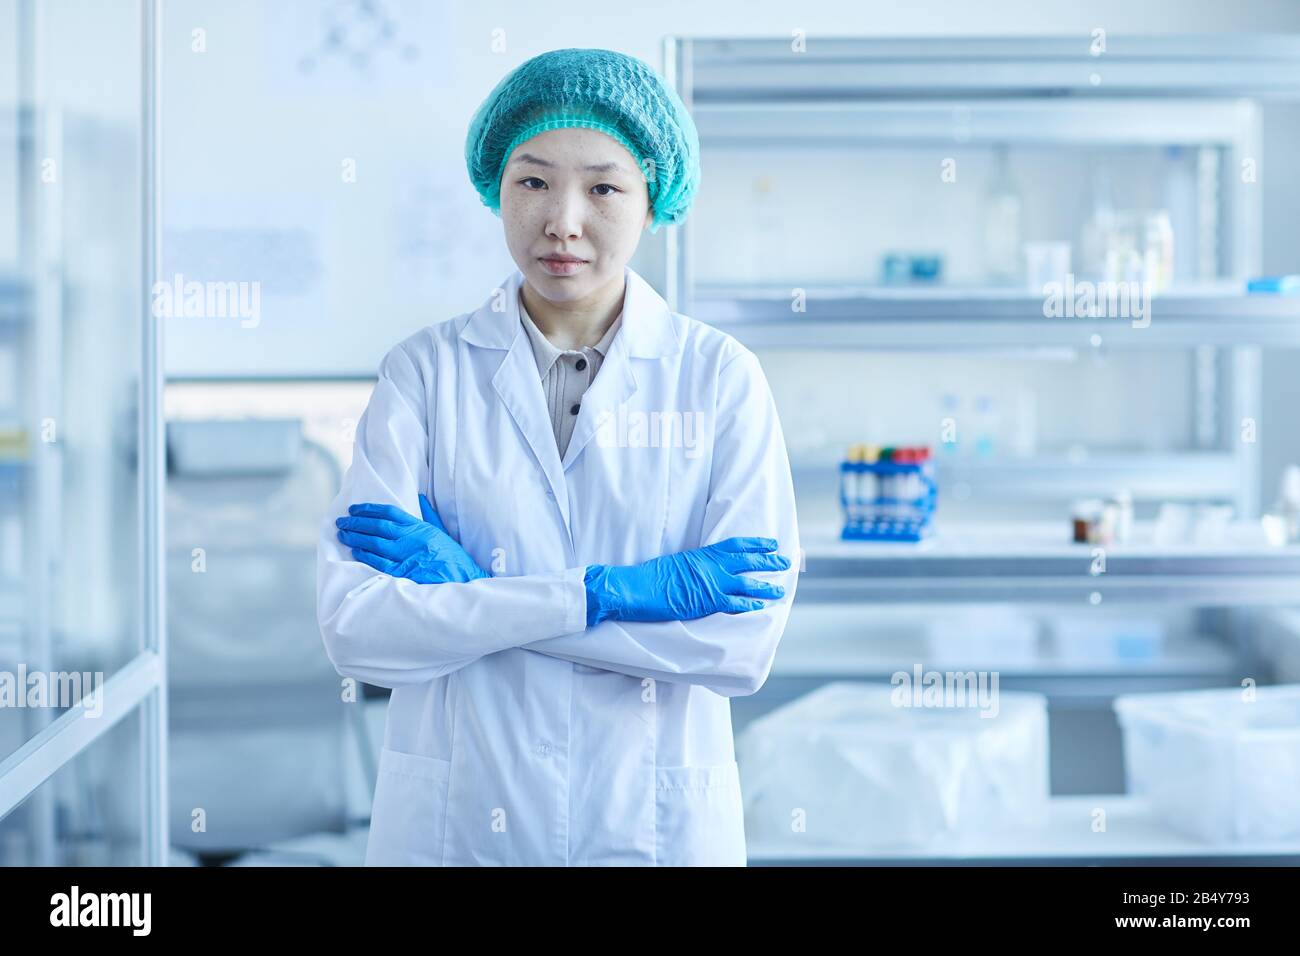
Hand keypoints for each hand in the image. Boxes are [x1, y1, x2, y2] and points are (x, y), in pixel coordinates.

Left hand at [335, 494, 489, 583]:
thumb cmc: (453, 558)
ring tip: (344, 534)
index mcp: (420, 527)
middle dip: (357, 522)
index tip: (355, 509)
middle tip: (342, 521)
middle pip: (378, 526)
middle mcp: (412, 539)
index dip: (369, 509)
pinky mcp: (404, 573)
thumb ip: (429, 515)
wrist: (463, 580)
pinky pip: (380, 562)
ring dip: (356, 537)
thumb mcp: (443, 532)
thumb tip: (419, 497)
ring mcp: (407, 556)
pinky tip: (356, 551)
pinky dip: (366, 556)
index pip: (390, 513)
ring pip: (375, 543)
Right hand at [584, 537, 788, 626]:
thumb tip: (701, 569)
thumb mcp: (676, 563)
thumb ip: (693, 565)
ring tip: (780, 589)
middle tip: (785, 561)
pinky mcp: (708, 602)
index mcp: (702, 554)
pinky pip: (735, 603)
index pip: (736, 544)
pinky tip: (761, 606)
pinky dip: (750, 604)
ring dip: (766, 586)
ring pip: (747, 583)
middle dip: (769, 561)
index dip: (756, 543)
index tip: (771, 543)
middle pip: (747, 561)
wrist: (638, 588)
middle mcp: (711, 566)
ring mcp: (711, 583)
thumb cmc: (650, 576)